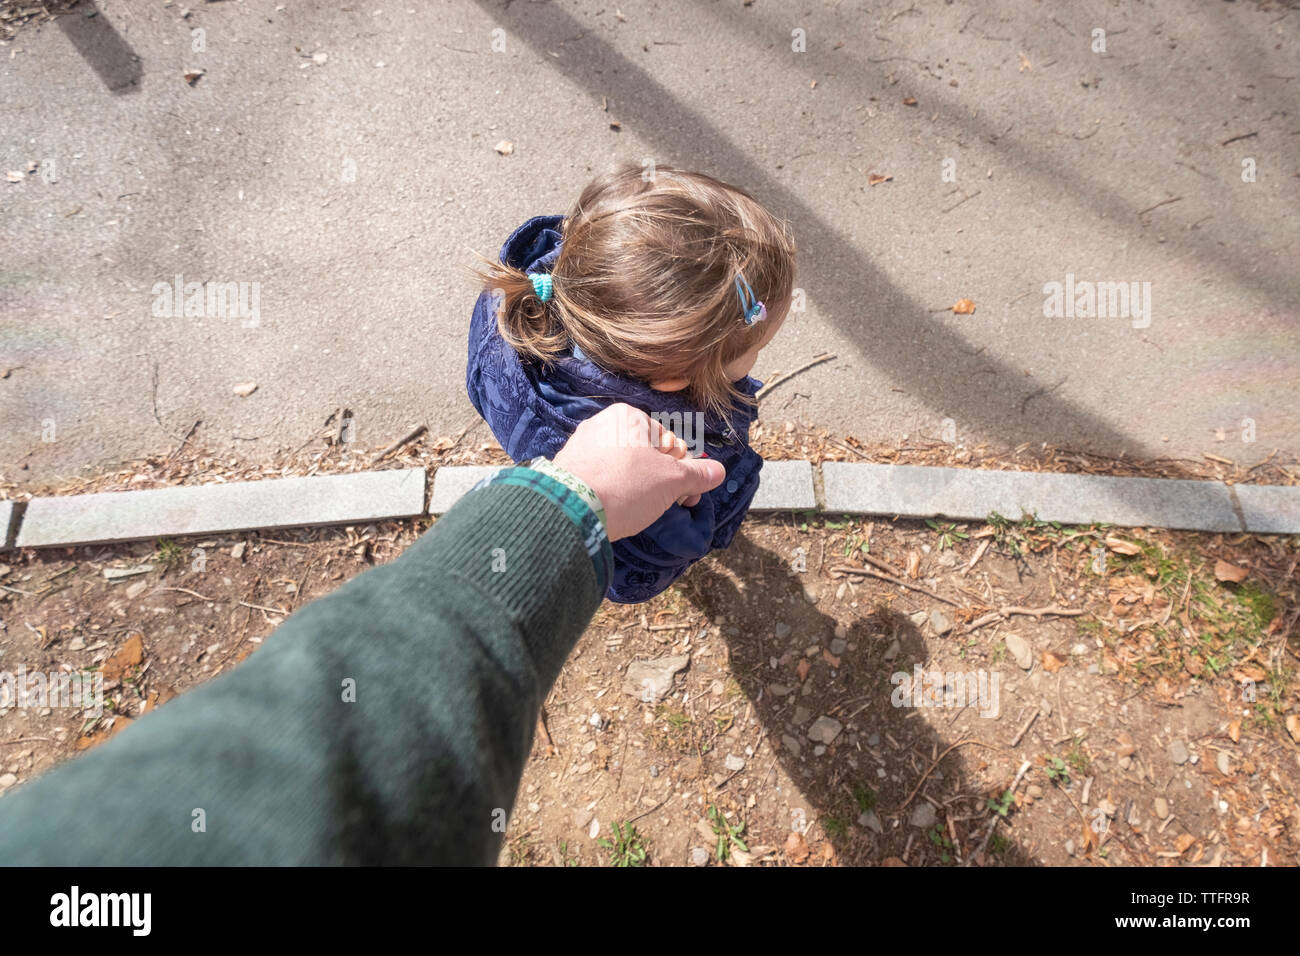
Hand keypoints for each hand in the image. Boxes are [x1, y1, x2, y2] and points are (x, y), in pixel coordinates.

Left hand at [553, 403, 725, 540]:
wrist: (571, 508)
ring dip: (638, 488)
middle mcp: (602, 424)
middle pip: (646, 455)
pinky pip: (601, 478)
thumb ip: (697, 474)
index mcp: (629, 417)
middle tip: (666, 507)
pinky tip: (614, 510)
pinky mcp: (566, 469)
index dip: (683, 473)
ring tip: (637, 511)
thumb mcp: (672, 481)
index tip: (686, 498)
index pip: (669, 443)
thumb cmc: (628, 485)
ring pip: (623, 468)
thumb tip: (718, 471)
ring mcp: (581, 446)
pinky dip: (612, 492)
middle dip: (662, 481)